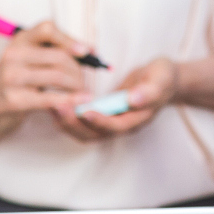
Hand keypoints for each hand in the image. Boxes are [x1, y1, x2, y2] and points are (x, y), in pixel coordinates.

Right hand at [0, 22, 96, 141]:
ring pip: (57, 76)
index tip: (85, 51)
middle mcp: (13, 54)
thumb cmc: (14, 83)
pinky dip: (71, 100)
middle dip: (78, 69)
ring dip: (76, 85)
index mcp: (19, 40)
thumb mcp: (26, 60)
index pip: (47, 29)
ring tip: (82, 92)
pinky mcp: (13, 99)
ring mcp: (11, 77)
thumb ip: (51, 52)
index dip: (69, 39)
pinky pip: (50, 98)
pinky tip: (83, 100)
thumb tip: (89, 49)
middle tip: (84, 81)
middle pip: (58, 56)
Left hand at [57, 57, 178, 140]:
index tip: (84, 110)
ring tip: (51, 104)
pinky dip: (67, 116)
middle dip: (74, 123)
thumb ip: (149, 91)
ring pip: (84, 132)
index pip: (115, 127)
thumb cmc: (162, 78)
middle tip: (57, 106)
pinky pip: (80, 123)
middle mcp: (121, 125)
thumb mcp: (161, 79)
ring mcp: (109, 122)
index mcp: (136, 119)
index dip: (99, 121)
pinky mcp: (100, 116)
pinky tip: (55, 102)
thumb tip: (134, 100)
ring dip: (66, 122)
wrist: (161, 80)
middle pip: (93, 135)